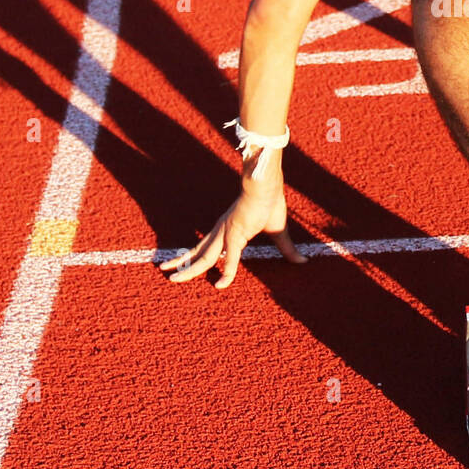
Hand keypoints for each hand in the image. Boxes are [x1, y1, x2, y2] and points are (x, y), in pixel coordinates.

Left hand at [159, 174, 306, 288]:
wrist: (266, 184)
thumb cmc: (271, 203)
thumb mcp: (278, 232)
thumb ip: (286, 249)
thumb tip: (302, 262)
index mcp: (226, 230)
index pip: (206, 247)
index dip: (196, 258)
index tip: (183, 267)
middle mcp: (220, 232)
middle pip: (197, 253)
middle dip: (181, 264)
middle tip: (166, 272)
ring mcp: (226, 233)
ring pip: (203, 257)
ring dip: (188, 270)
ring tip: (171, 279)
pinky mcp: (236, 234)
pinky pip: (230, 257)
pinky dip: (226, 271)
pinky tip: (221, 285)